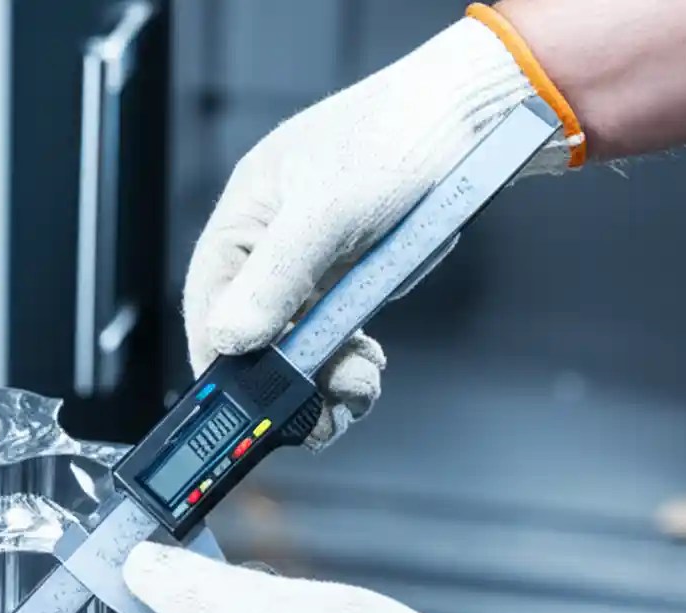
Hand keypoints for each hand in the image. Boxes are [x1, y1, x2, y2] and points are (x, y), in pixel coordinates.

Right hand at [182, 15, 576, 448]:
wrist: (475, 119)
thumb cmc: (395, 138)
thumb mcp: (328, 210)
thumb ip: (276, 278)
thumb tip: (228, 339)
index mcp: (244, 220)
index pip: (210, 304)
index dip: (219, 362)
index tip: (241, 411)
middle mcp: (270, 247)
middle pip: (256, 336)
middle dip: (285, 382)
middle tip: (318, 420)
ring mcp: (313, 267)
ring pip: (298, 346)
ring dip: (324, 379)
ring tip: (358, 389)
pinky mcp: (352, 280)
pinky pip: (336, 338)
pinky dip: (349, 363)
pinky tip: (370, 366)